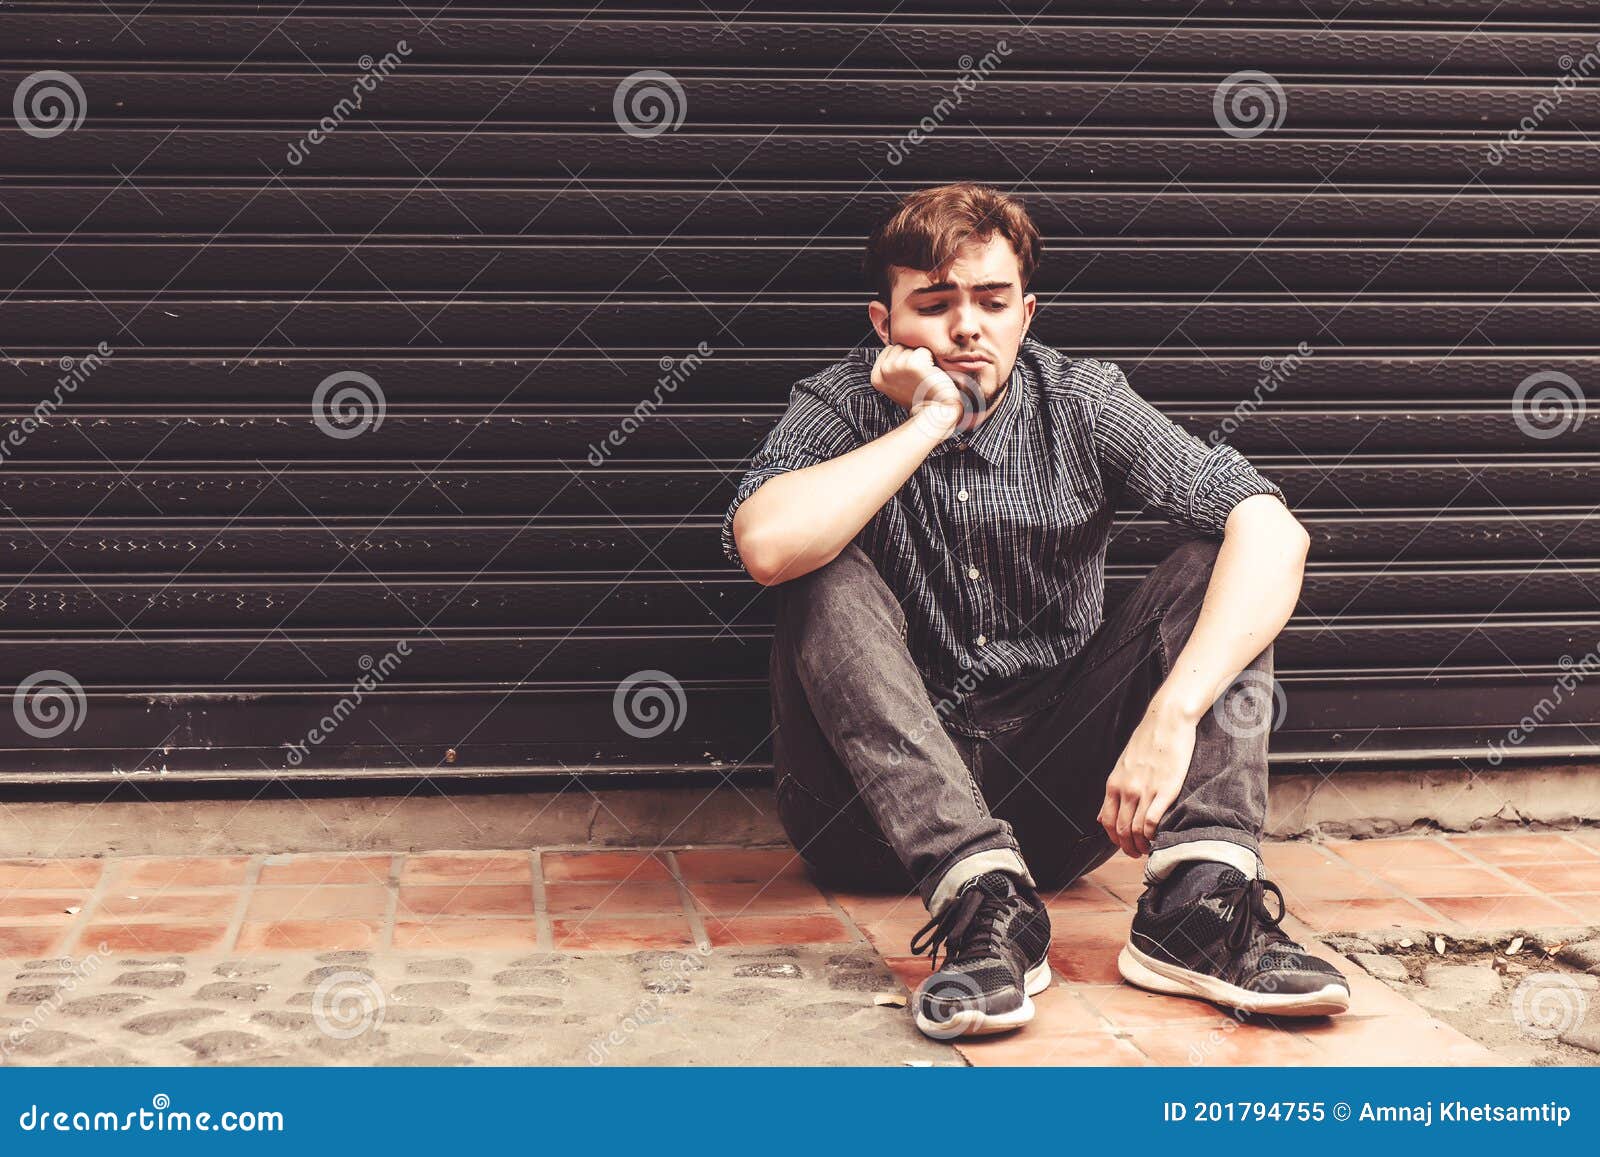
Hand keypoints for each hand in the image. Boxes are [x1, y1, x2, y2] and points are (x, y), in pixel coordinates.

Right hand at [871, 343, 966, 435]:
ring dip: (921, 359)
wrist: (935, 409)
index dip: (902, 359)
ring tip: (922, 376)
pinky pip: (923, 351)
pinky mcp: (913, 365)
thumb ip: (890, 368)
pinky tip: (929, 374)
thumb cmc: (919, 396)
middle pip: (900, 346)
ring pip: (911, 348)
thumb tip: (894, 348)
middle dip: (910, 357)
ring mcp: (897, 367)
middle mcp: (884, 371)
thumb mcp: (895, 384)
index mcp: (876, 377)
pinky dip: (931, 360)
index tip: (908, 377)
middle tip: (916, 377)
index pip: (890, 349)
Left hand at [1096, 705, 1197, 857]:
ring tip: (1148, 850)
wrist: (1166, 721)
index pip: (1107, 822)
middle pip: (1121, 830)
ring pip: (1136, 830)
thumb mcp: (1123, 766)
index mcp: (1114, 784)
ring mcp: (1145, 791)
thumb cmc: (1148, 742)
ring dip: (1141, 846)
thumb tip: (1101, 817)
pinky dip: (1153, 836)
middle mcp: (1126, 789)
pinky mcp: (1165, 790)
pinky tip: (1159, 838)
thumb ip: (1114, 792)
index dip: (1114, 840)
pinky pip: (1153, 822)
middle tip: (1136, 854)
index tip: (1123, 845)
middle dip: (1127, 848)